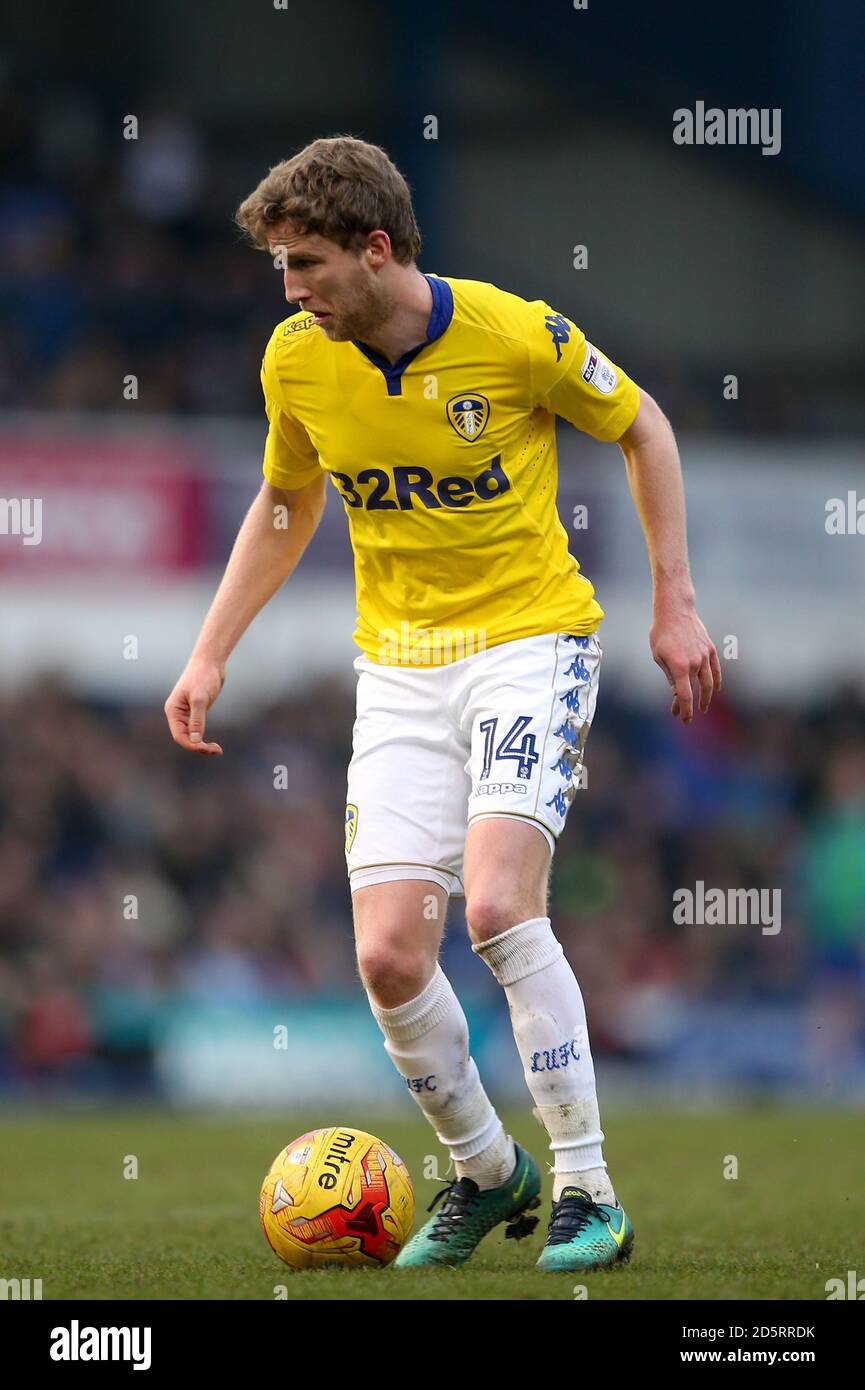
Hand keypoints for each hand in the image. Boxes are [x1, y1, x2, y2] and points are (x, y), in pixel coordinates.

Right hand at [164, 658, 225, 753]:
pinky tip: (214, 744)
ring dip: (202, 745)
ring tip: (217, 750)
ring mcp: (187, 714)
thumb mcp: (200, 699)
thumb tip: (195, 740)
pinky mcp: (196, 712)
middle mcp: (178, 714)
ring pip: (191, 736)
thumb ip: (197, 720)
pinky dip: (204, 738)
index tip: (208, 748)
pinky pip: (198, 730)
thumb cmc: (203, 676)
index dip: (192, 745)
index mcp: (173, 711)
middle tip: (217, 750)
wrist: (210, 662)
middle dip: (199, 747)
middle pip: (185, 738)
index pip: (179, 736)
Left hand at [650, 604, 720, 724]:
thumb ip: (670, 676)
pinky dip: (716, 681)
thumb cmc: (661, 634)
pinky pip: (716, 669)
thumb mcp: (659, 657)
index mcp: (679, 667)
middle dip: (690, 705)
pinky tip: (715, 690)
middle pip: (696, 691)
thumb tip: (678, 693)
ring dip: (706, 697)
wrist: (675, 611)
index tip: (684, 720)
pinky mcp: (710, 649)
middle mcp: (695, 663)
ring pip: (709, 682)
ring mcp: (705, 656)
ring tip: (703, 707)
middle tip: (684, 716)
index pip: (684, 696)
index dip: (685, 711)